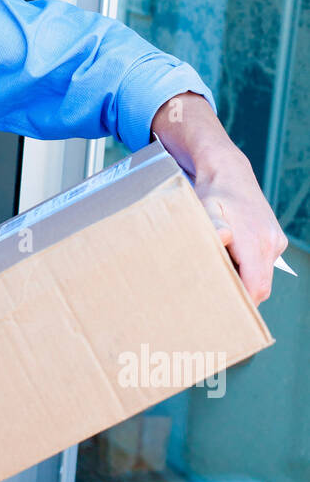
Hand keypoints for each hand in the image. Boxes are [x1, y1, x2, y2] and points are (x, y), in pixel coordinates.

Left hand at [192, 149, 286, 306]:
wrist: (229, 172)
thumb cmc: (212, 194)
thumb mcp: (205, 207)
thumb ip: (212, 225)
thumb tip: (223, 237)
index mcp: (254, 239)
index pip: (256, 286)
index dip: (242, 303)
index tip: (223, 310)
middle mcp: (270, 242)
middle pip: (262, 287)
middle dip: (244, 297)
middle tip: (217, 300)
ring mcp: (276, 240)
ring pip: (264, 277)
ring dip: (247, 282)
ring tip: (221, 277)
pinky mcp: (277, 239)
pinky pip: (266, 265)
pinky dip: (251, 269)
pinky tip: (232, 260)